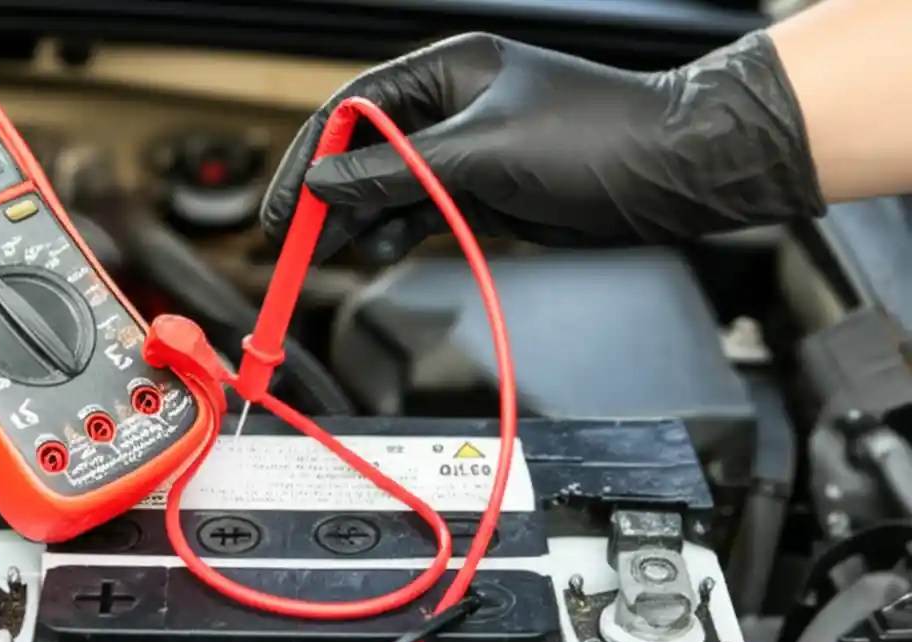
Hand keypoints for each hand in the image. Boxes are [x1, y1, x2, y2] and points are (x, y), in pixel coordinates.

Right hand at [261, 32, 825, 259]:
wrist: (675, 172)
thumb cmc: (595, 135)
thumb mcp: (481, 153)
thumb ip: (395, 172)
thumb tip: (322, 182)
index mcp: (445, 70)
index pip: (352, 109)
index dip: (310, 156)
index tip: (284, 204)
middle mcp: (449, 108)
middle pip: (363, 152)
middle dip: (324, 196)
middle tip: (289, 241)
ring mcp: (466, 152)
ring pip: (388, 188)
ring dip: (355, 220)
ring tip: (323, 254)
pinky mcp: (484, 192)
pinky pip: (420, 212)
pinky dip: (394, 232)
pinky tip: (373, 250)